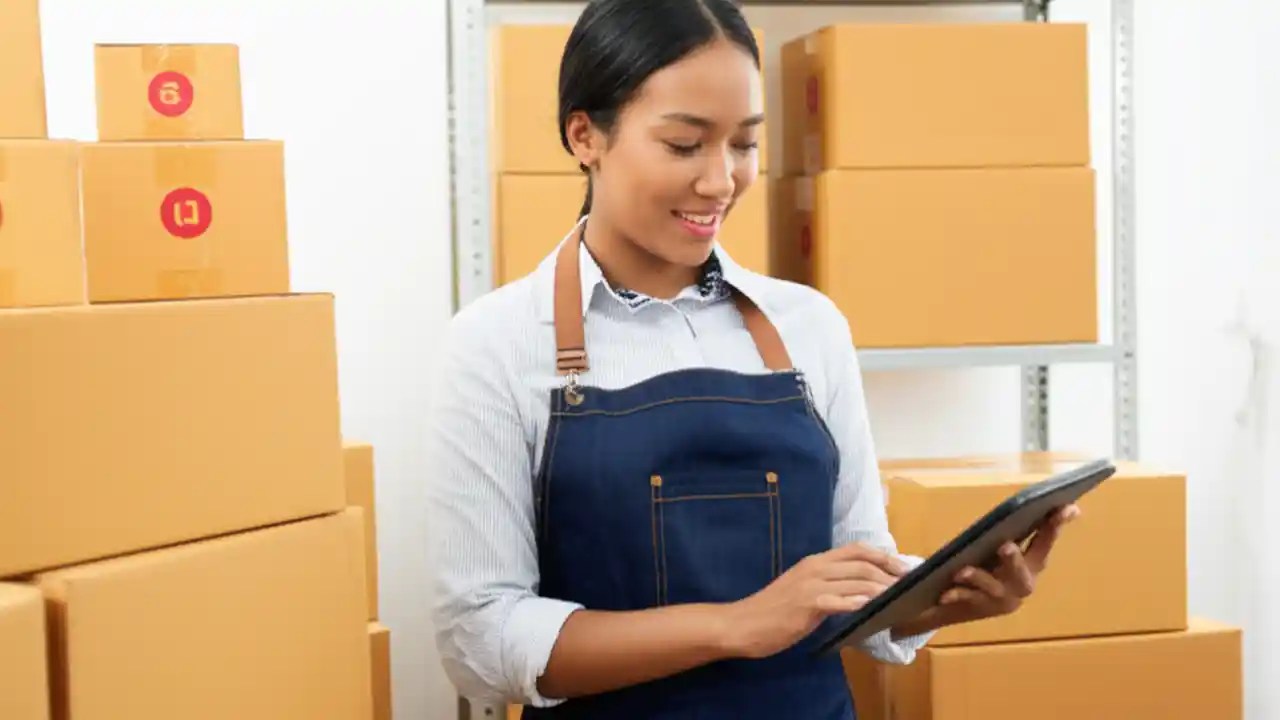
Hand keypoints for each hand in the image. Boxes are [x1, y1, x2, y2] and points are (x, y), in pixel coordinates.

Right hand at [724, 542, 908, 659]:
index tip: (903, 566)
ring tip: (899, 596)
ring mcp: (810, 585)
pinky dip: (856, 601)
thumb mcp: (803, 591)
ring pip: (855, 580)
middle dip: (889, 572)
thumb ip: (829, 586)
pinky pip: (837, 600)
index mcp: (815, 562)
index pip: (855, 549)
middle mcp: (815, 567)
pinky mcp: (806, 604)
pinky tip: (870, 605)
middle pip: (861, 562)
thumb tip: (860, 591)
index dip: (882, 555)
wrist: (743, 623)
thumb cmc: (774, 611)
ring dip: (880, 588)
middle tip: (909, 583)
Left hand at [930, 504, 1081, 624]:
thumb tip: (1026, 502)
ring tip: (963, 571)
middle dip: (1015, 560)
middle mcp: (1023, 582)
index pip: (1046, 540)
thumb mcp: (1000, 547)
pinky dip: (958, 595)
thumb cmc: (988, 565)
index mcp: (1032, 562)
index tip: (1069, 507)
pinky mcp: (982, 608)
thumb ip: (1012, 529)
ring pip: (994, 588)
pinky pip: (969, 600)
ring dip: (979, 578)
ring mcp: (1004, 598)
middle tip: (1006, 546)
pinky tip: (945, 593)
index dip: (1057, 524)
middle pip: (1022, 572)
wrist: (964, 602)